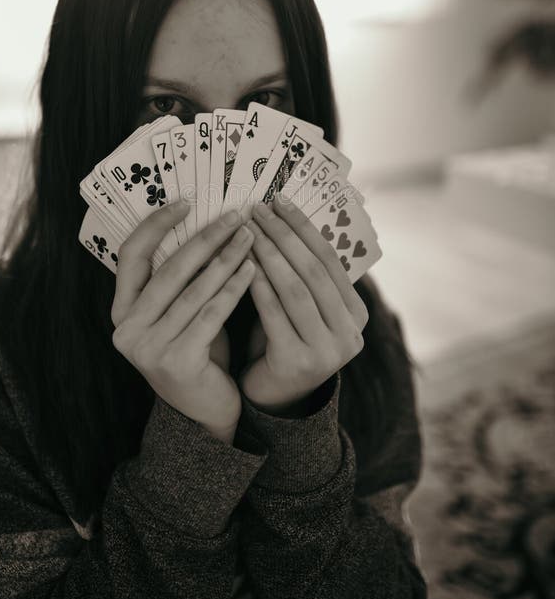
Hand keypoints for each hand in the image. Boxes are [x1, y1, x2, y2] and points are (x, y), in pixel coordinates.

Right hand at [111, 201, 254, 439]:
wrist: (205, 414)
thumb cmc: (197, 351)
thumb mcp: (180, 313)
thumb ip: (182, 279)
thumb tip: (209, 223)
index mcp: (121, 310)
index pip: (130, 254)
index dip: (156, 225)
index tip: (186, 202)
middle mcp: (126, 328)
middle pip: (169, 269)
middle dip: (206, 238)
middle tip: (235, 217)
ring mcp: (148, 347)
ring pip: (194, 290)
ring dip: (226, 258)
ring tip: (250, 237)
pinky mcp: (176, 362)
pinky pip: (211, 314)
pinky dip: (233, 288)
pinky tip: (252, 269)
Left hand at [237, 194, 368, 415]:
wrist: (271, 398)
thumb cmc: (281, 339)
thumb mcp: (301, 307)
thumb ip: (301, 273)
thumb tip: (282, 213)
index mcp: (356, 313)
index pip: (330, 258)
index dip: (303, 226)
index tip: (278, 200)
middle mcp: (350, 332)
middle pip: (313, 271)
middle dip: (283, 236)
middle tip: (257, 210)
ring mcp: (329, 351)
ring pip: (295, 289)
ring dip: (269, 255)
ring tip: (246, 231)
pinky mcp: (299, 363)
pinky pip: (275, 314)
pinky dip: (258, 285)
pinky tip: (241, 264)